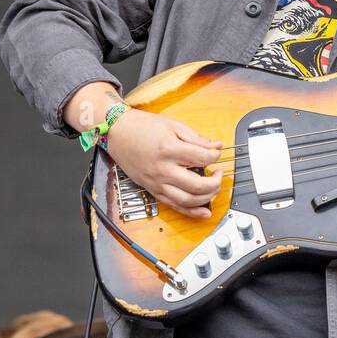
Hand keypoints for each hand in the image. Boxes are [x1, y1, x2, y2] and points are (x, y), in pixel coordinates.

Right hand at [103, 109, 224, 217]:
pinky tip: (204, 211)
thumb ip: (197, 138)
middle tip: (219, 173)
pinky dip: (191, 212)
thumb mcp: (174, 125)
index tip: (216, 154)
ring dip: (207, 198)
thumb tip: (216, 147)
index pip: (202, 159)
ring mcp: (157, 183)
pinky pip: (174, 206)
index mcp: (169, 150)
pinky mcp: (153, 190)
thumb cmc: (143, 127)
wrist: (118, 133)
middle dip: (215, 182)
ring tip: (214, 188)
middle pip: (197, 185)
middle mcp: (163, 170)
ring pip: (187, 200)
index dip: (215, 157)